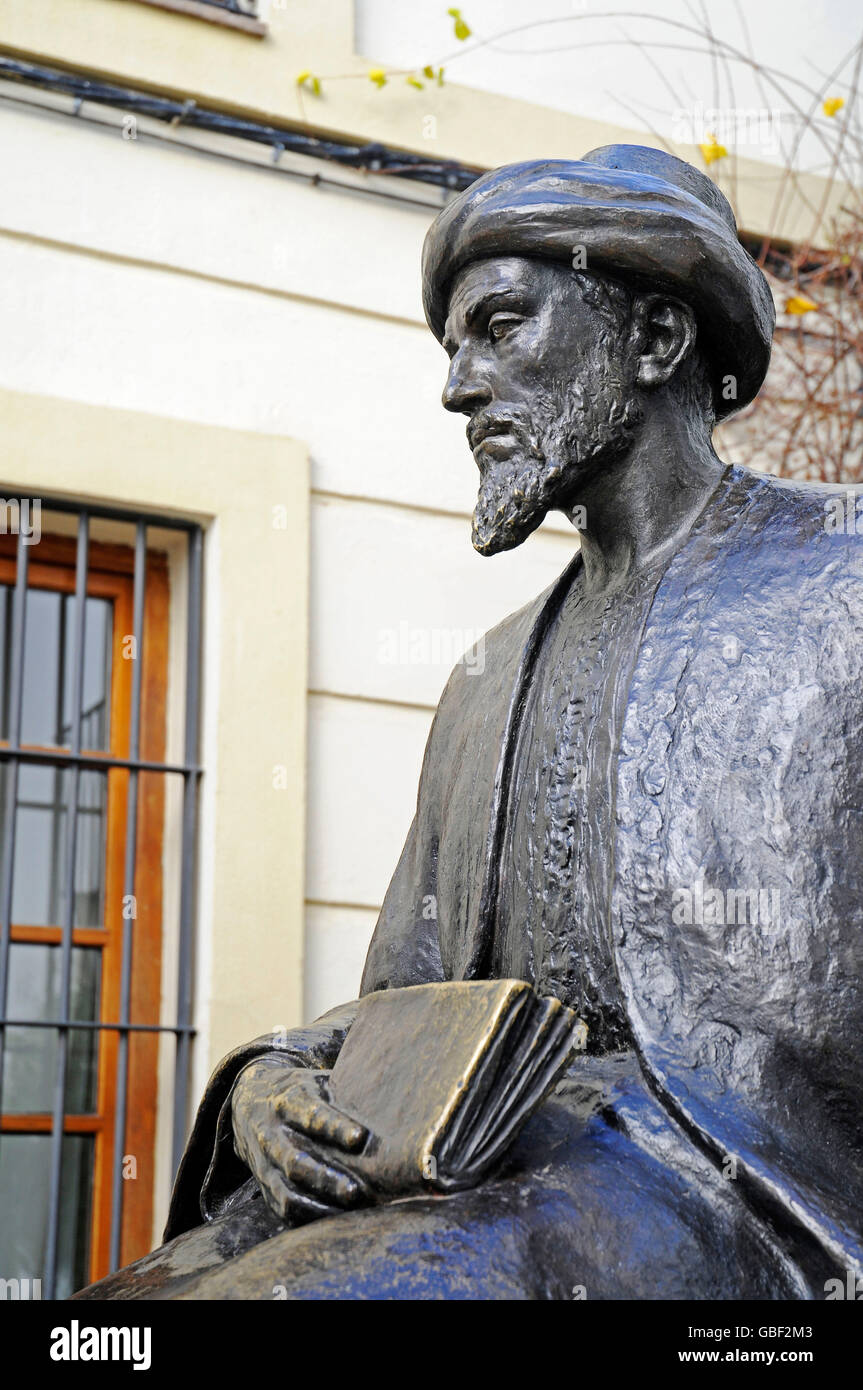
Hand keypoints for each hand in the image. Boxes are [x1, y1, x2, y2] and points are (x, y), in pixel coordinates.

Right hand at [232, 1061, 371, 1225]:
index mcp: (287, 1100)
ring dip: (317, 1204)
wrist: (247, 1102)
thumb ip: (343, 1093)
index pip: (310, 1114)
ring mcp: (263, 1163)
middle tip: (357, 1191)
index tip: (360, 1138)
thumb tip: (392, 1094)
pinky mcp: (264, 1184)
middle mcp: (270, 1133)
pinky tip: (334, 1222)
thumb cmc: (298, 1092)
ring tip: (349, 1211)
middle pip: (295, 1161)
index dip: (334, 1127)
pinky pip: (281, 1207)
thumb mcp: (315, 1082)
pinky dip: (306, 1217)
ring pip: (286, 1190)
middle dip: (326, 1178)